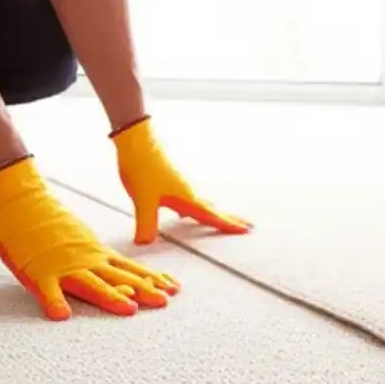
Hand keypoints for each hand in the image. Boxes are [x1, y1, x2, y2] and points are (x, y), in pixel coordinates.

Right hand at [0, 157, 178, 320]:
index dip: (152, 280)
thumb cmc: (47, 221)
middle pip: (119, 278)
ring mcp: (63, 267)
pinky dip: (53, 302)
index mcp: (96, 253)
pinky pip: (45, 290)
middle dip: (143, 290)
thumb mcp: (83, 239)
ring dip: (111, 297)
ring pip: (91, 285)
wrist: (21, 201)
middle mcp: (86, 261)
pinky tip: (61, 315)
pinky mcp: (37, 272)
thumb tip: (120, 274)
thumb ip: (100, 257)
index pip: (130, 269)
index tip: (172, 288)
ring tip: (129, 309)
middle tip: (164, 301)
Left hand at [111, 117, 251, 244]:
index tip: (245, 230)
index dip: (228, 224)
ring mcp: (179, 185)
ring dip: (214, 213)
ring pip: (202, 203)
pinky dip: (195, 207)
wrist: (136, 140)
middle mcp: (188, 192)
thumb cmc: (143, 167)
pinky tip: (184, 212)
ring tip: (223, 220)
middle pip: (213, 209)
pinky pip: (188, 199)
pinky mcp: (169, 181)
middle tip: (248, 226)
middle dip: (230, 218)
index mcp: (186, 198)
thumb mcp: (143, 200)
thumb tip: (145, 243)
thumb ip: (146, 223)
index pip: (211, 215)